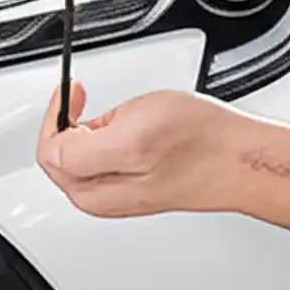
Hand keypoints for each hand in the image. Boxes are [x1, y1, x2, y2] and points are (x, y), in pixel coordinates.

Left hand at [36, 83, 250, 216]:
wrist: (239, 157)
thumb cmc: (198, 145)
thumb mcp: (129, 135)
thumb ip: (79, 148)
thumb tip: (53, 149)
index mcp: (90, 191)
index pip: (49, 150)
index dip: (56, 115)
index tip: (71, 92)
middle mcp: (101, 196)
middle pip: (60, 153)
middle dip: (71, 121)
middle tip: (84, 98)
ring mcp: (119, 191)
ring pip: (82, 152)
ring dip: (90, 126)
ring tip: (118, 113)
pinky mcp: (137, 181)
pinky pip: (106, 153)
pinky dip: (110, 132)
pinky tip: (128, 124)